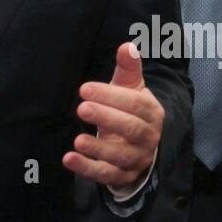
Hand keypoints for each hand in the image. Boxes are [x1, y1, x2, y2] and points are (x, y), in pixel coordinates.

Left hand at [63, 42, 163, 191]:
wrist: (140, 147)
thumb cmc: (130, 111)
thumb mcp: (131, 89)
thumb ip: (128, 68)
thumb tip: (127, 45)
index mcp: (152, 113)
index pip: (135, 104)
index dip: (111, 96)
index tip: (85, 89)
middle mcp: (149, 137)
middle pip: (131, 129)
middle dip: (106, 118)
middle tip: (82, 108)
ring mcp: (137, 159)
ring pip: (121, 156)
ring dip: (98, 149)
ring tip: (77, 140)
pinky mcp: (122, 176)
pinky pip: (107, 175)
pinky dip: (88, 169)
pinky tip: (69, 159)